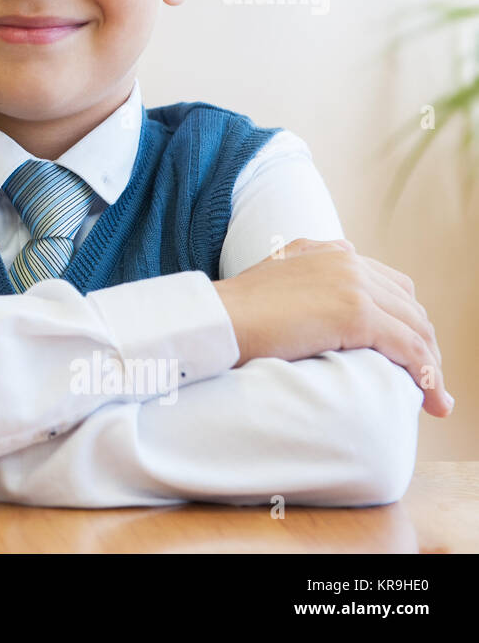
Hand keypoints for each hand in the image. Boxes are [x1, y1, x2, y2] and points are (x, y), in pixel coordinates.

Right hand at [213, 237, 452, 417]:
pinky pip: (410, 347)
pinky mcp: (356, 312)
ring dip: (432, 364)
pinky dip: (428, 375)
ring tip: (436, 399)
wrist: (215, 320)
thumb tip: (325, 306)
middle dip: (425, 345)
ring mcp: (352, 283)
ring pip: (416, 327)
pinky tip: (432, 400)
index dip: (406, 321)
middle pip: (410, 305)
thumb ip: (306, 283)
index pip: (390, 285)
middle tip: (429, 383)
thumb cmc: (233, 315)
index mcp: (329, 252)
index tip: (408, 355)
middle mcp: (346, 259)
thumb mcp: (275, 286)